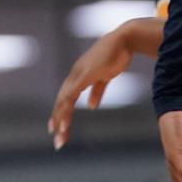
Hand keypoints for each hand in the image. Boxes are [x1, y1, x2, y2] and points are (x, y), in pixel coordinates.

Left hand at [49, 26, 133, 149]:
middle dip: (57, 121)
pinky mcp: (85, 74)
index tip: (57, 129)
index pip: (64, 98)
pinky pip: (73, 92)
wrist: (124, 41)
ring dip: (61, 117)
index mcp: (78, 77)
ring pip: (64, 99)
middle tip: (57, 140)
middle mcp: (74, 76)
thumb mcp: (105, 76)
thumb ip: (97, 90)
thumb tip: (91, 106)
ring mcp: (78, 74)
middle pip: (61, 101)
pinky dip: (67, 105)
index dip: (60, 114)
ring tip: (60, 133)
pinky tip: (65, 118)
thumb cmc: (115, 56)